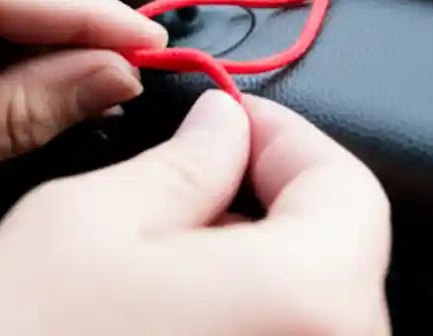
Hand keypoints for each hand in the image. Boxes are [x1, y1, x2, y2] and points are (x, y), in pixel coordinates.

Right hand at [0, 91, 391, 335]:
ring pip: (301, 308)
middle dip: (259, 199)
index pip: (348, 188)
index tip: (232, 118)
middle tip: (184, 173)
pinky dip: (229, 318)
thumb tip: (224, 128)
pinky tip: (157, 317)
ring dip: (241, 262)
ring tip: (154, 257)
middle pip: (332, 251)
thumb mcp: (84, 221)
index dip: (285, 136)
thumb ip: (182, 163)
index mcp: (305, 301)